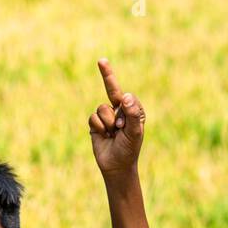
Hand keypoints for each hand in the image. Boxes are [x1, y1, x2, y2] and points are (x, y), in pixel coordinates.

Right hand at [88, 59, 145, 174]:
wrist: (116, 166)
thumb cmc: (129, 150)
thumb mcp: (134, 133)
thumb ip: (131, 114)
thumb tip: (126, 96)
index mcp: (132, 110)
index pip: (128, 98)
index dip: (126, 106)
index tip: (126, 104)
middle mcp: (119, 110)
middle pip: (112, 89)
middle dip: (106, 75)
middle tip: (101, 61)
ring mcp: (107, 115)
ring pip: (102, 108)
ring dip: (107, 122)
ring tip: (112, 133)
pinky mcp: (95, 123)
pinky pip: (93, 117)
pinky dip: (98, 127)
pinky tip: (104, 136)